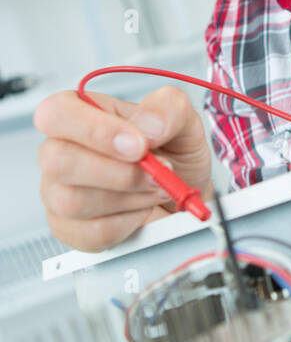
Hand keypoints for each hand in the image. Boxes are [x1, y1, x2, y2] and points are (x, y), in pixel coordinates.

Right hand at [34, 85, 212, 251]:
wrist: (183, 192)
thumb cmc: (173, 151)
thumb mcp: (182, 119)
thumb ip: (167, 109)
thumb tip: (148, 127)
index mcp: (79, 111)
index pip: (56, 112)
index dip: (94, 130)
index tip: (139, 146)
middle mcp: (59, 150)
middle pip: (58, 162)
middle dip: (119, 173)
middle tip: (156, 173)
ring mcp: (58, 192)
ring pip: (73, 202)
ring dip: (129, 198)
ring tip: (155, 188)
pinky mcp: (69, 229)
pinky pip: (92, 232)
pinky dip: (129, 223)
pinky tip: (142, 209)